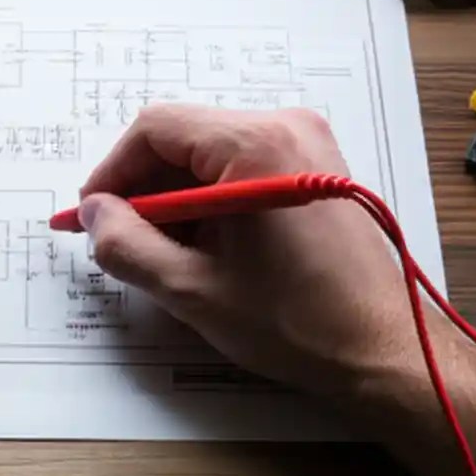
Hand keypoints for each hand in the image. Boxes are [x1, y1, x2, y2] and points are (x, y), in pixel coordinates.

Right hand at [77, 105, 420, 397]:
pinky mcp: (316, 167)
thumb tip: (93, 214)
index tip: (93, 215)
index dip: (113, 172)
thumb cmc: (298, 322)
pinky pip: (242, 166)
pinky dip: (211, 199)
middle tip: (122, 240)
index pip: (156, 129)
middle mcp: (286, 127)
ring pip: (210, 154)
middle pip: (183, 138)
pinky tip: (207, 248)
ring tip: (169, 255)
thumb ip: (126, 244)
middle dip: (144, 189)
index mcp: (257, 146)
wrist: (382, 348)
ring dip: (177, 198)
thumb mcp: (191, 289)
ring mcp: (307, 144)